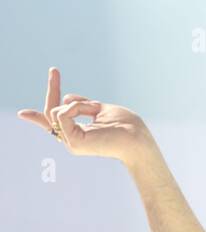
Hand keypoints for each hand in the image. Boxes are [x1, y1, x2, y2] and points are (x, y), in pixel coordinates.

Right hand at [16, 67, 154, 165]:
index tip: (22, 114)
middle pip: (50, 113)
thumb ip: (83, 104)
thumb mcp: (101, 109)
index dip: (36, 119)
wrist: (139, 139)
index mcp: (79, 133)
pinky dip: (75, 107)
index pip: (54, 124)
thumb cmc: (127, 126)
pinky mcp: (74, 143)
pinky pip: (62, 114)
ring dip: (77, 103)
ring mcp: (72, 143)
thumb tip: (68, 97)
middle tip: (53, 70)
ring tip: (96, 108)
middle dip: (51, 90)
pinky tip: (92, 110)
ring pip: (56, 112)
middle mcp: (73, 140)